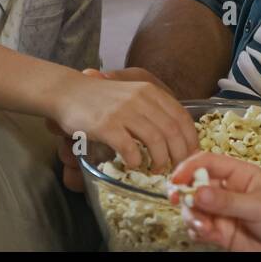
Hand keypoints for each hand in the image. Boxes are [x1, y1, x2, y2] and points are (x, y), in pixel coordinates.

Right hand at [50, 68, 198, 178]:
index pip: (182, 117)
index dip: (191, 139)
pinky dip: (136, 160)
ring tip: (157, 170)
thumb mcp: (132, 95)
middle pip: (172, 131)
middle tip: (177, 168)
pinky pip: (129, 147)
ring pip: (155, 140)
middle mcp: (141, 99)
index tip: (192, 155)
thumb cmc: (100, 98)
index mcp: (150, 92)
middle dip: (180, 154)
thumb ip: (152, 110)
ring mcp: (123, 112)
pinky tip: (134, 165)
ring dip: (160, 160)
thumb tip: (175, 137)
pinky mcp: (106, 125)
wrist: (67, 91)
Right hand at [172, 153, 260, 251]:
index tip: (176, 179)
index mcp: (239, 174)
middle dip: (185, 194)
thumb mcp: (258, 206)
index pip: (207, 162)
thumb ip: (227, 201)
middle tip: (181, 202)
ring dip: (191, 215)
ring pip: (193, 209)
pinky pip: (199, 228)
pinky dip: (197, 231)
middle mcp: (227, 191)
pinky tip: (207, 234)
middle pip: (194, 186)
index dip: (189, 167)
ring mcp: (223, 212)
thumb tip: (198, 192)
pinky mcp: (221, 232)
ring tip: (204, 226)